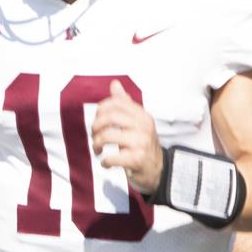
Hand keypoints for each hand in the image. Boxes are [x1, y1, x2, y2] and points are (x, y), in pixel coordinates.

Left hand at [89, 80, 162, 195]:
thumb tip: (115, 83)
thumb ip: (124, 103)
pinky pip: (112, 157)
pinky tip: (106, 163)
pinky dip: (104, 161)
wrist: (157, 168)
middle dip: (95, 127)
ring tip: (97, 150)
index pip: (115, 103)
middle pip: (110, 117)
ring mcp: (141, 142)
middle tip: (94, 136)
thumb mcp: (136, 122)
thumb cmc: (141, 143)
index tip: (98, 121)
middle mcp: (144, 126)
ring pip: (107, 136)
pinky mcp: (137, 159)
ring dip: (96, 144)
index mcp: (142, 115)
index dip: (100, 111)